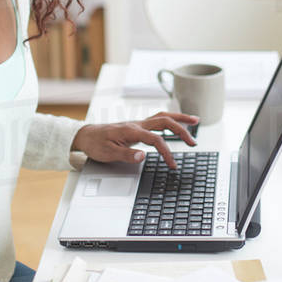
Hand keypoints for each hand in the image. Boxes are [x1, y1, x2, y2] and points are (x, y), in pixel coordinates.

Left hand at [71, 111, 197, 168]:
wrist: (86, 135)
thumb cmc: (96, 144)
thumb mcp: (108, 153)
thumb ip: (127, 154)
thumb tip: (143, 156)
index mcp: (131, 130)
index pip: (156, 139)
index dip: (166, 152)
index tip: (172, 164)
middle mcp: (137, 124)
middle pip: (165, 122)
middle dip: (182, 129)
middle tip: (193, 141)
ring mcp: (138, 123)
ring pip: (163, 117)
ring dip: (180, 118)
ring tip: (195, 121)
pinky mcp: (138, 126)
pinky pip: (158, 119)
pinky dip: (170, 120)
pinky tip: (176, 123)